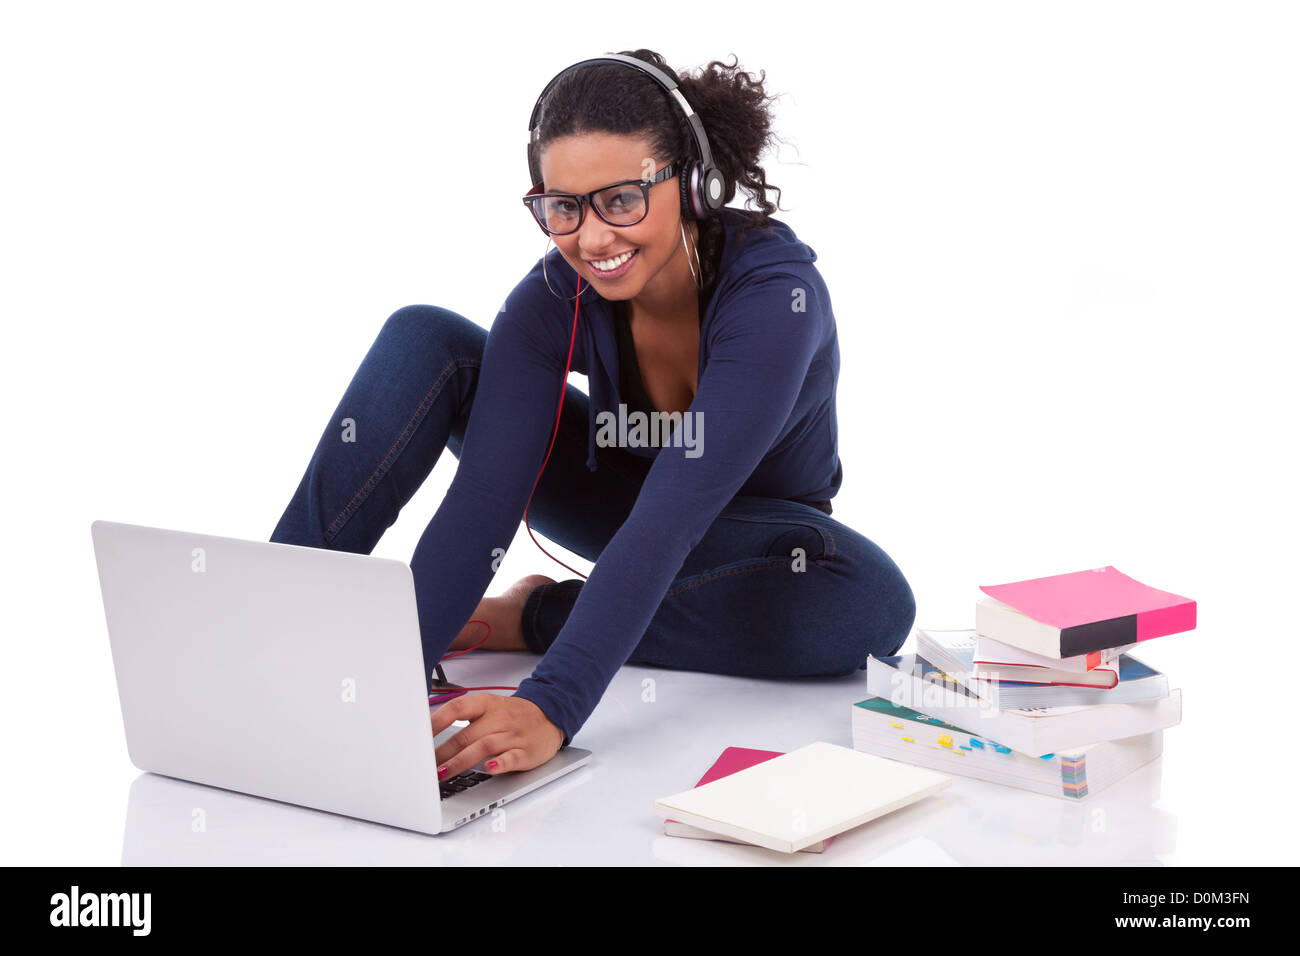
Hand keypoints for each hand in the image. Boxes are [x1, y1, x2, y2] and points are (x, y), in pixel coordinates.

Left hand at [431, 694, 564, 779]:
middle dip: (442, 752)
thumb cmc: (513, 716)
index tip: (417, 736)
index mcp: (487, 704)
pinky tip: (488, 770)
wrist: (551, 715)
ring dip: (460, 762)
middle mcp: (500, 718)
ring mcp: (514, 735)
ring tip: (442, 774)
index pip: (457, 708)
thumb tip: (426, 736)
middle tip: (422, 766)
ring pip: (484, 747)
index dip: (435, 721)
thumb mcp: (489, 709)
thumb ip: (463, 719)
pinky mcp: (527, 752)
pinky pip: (511, 758)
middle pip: (466, 734)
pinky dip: (499, 764)